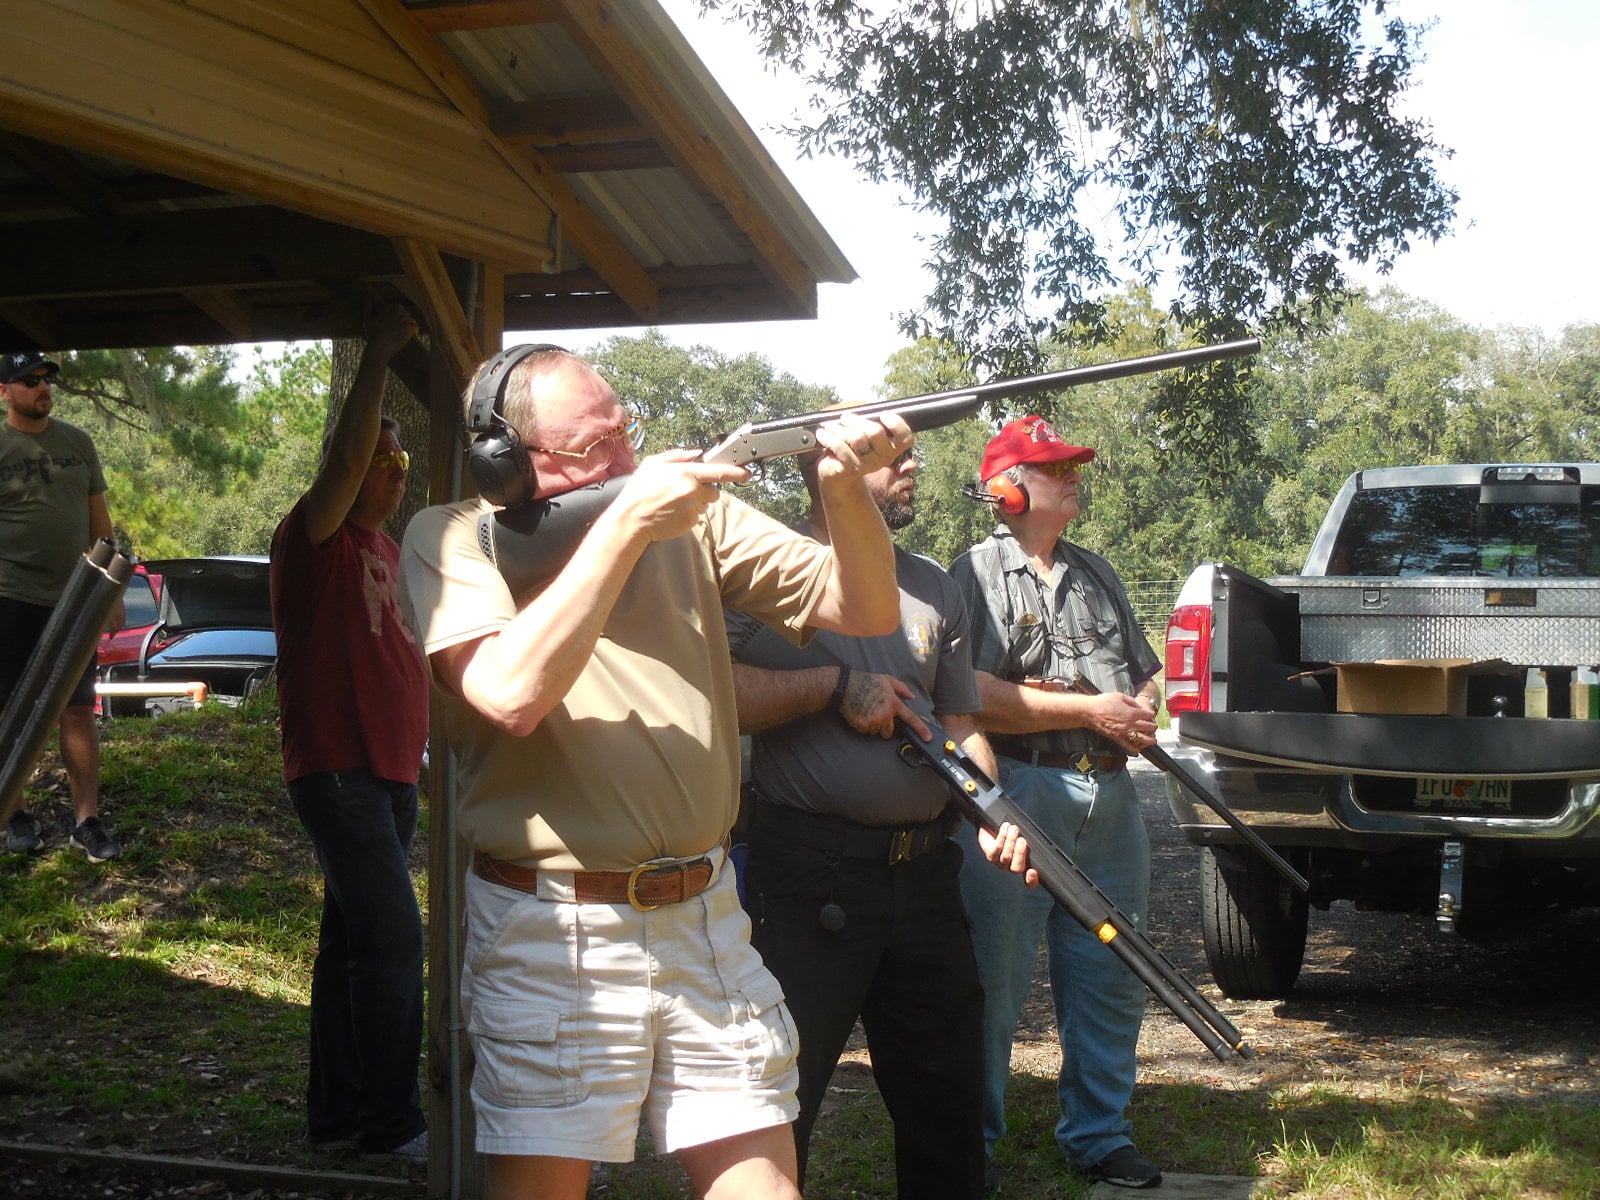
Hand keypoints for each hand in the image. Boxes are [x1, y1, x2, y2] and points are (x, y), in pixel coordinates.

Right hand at [364, 303, 419, 360]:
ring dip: (412, 324)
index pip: (398, 307)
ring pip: (411, 320)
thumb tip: (368, 298)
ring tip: (412, 330)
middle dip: (407, 319)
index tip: (401, 318)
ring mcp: (402, 321)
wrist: (379, 348)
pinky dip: (416, 330)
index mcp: (387, 311)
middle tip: (407, 325)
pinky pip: (415, 326)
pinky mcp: (407, 329)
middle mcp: (395, 315)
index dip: (401, 312)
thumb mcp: (367, 321)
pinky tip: (415, 334)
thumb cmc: (372, 336)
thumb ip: (368, 308)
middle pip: (406, 313)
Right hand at [613, 450, 749, 542]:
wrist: (631, 520)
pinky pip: (697, 516)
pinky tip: (672, 512)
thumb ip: (677, 456)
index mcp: (685, 473)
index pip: (718, 472)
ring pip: (705, 504)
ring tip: (674, 502)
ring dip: (696, 502)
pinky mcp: (691, 522)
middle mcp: (692, 491)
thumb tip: (697, 453)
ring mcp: (693, 508)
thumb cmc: (639, 491)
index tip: (747, 473)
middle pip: (714, 491)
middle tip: (684, 491)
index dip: (736, 472)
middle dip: (704, 490)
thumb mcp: (653, 464)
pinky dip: (689, 514)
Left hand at [811, 412, 913, 481]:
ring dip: (840, 428)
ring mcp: (867, 465)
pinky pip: (840, 446)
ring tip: (831, 426)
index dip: (897, 424)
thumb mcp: (867, 438)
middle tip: (845, 418)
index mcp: (891, 449)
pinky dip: (828, 437)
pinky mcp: (850, 468)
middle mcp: (883, 458)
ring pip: (856, 437)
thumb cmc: (854, 450)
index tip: (883, 415)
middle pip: (876, 432)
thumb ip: (875, 426)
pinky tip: (823, 434)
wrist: (838, 475)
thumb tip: (875, 412)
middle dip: (857, 420)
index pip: (905, 438)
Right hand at [838, 671, 929, 739]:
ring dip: (872, 725)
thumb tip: (912, 697)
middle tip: (876, 713)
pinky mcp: (862, 725)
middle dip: (884, 726)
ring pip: (876, 731)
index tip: (928, 738)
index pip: (910, 718)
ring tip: (866, 710)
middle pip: (889, 732)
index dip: (921, 729)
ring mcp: (874, 721)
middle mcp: (885, 714)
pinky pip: (865, 731)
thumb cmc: (867, 681)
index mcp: (894, 703)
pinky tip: (859, 713)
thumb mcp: (887, 680)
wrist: (846, 686)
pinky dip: (862, 725)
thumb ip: (901, 688)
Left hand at [978, 822, 1039, 886]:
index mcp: (1024, 866)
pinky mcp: (990, 855)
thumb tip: (1035, 842)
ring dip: (1011, 841)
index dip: (1032, 880)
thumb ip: (1031, 844)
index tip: (1032, 871)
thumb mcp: (1025, 837)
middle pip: (1017, 869)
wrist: (992, 825)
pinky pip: (996, 849)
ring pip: (1006, 857)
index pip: (1030, 881)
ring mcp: (1000, 863)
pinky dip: (1002, 836)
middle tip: (1022, 840)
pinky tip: (1005, 827)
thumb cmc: (1012, 832)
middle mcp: (1011, 867)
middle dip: (1020, 854)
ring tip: (1013, 828)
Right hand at [1085, 691, 1157, 752]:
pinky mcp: (1117, 738)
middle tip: (1154, 727)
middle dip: (1153, 727)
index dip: (1151, 714)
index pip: (1148, 715)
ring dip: (1150, 740)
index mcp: (1132, 712)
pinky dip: (1135, 749)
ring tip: (1153, 740)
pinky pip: (1129, 746)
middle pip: (1148, 727)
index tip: (1150, 715)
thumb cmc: (1103, 702)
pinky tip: (1139, 749)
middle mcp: (1131, 723)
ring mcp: (1125, 732)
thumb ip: (1131, 701)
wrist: (1090, 712)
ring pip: (1142, 739)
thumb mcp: (1119, 695)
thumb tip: (1137, 706)